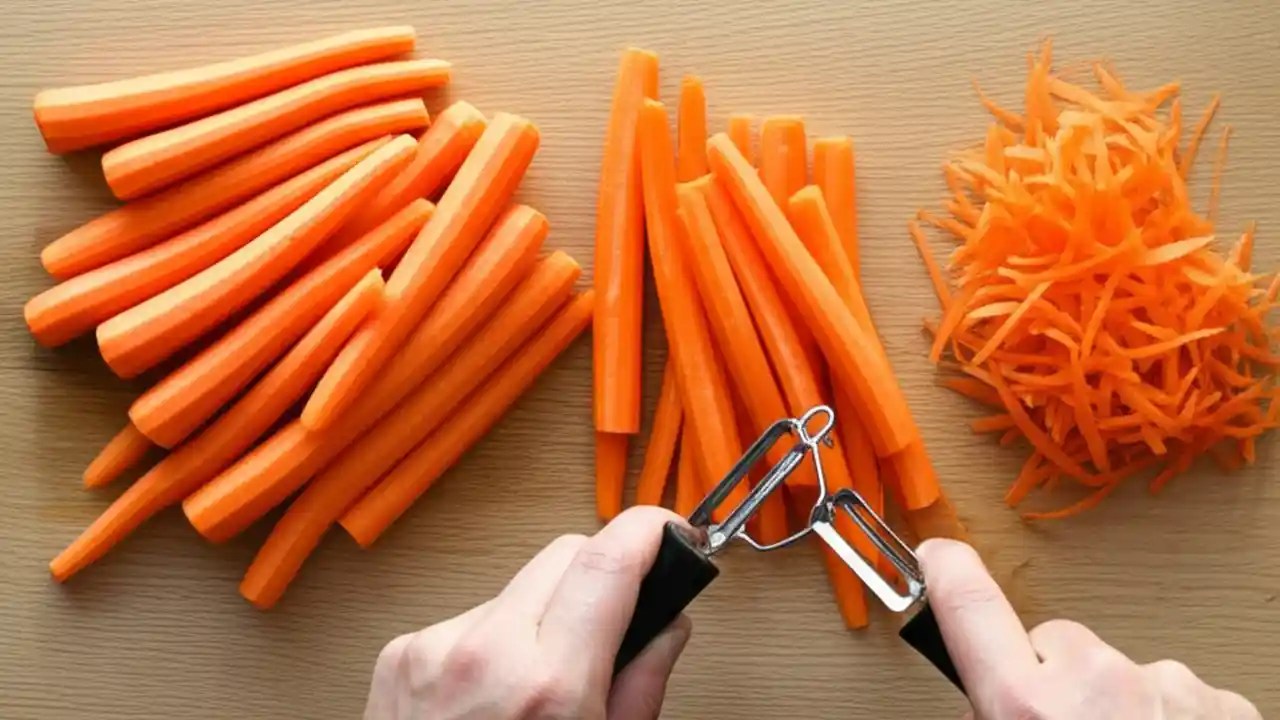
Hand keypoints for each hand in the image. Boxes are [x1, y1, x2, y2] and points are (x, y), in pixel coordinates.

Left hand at [364, 506, 690, 719]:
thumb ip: (641, 684)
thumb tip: (667, 624)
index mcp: (548, 687)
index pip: (609, 560)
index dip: (650, 530)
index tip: (669, 529)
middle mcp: (485, 653)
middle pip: (565, 554)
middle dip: (601, 574)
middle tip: (616, 616)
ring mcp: (434, 648)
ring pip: (517, 587)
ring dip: (543, 614)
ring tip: (541, 680)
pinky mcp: (400, 652)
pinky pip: (470, 618)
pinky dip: (494, 640)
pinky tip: (492, 692)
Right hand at [918, 539, 1260, 718]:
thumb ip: (997, 716)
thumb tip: (990, 703)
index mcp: (1027, 709)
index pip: (969, 607)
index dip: (947, 572)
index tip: (936, 556)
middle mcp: (1098, 682)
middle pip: (1060, 645)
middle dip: (1058, 682)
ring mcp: (1170, 687)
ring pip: (1125, 675)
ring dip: (1121, 710)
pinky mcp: (1226, 708)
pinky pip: (1179, 698)